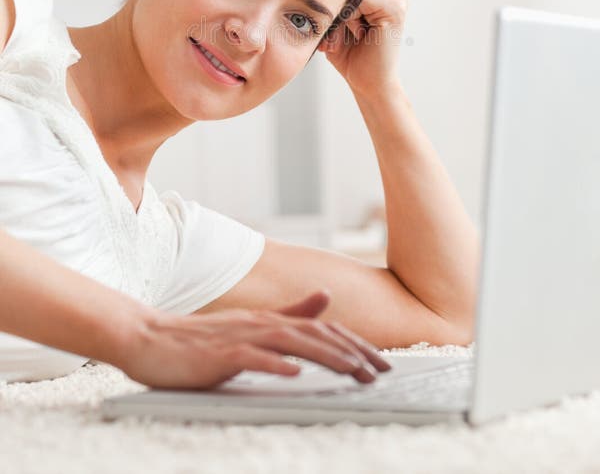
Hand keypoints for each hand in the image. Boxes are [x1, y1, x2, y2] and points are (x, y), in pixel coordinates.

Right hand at [117, 291, 390, 388]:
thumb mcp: (249, 326)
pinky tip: (295, 374)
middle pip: (314, 334)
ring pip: (291, 343)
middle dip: (351, 352)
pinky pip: (250, 358)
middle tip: (380, 373)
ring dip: (325, 356)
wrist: (147, 338)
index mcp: (269, 320)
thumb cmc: (198, 340)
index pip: (320, 329)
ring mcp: (239, 338)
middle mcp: (260, 324)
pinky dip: (275, 365)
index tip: (379, 364)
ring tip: (352, 371)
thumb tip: (324, 299)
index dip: (352, 343)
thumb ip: (288, 313)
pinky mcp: (218, 355)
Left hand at [319, 0, 407, 97]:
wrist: (367, 82)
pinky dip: (351, 18)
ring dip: (346, 14)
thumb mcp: (339, 18)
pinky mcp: (396, 9)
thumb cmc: (351, 53)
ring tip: (357, 34)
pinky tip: (360, 34)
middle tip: (347, 34)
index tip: (339, 24)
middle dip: (341, 7)